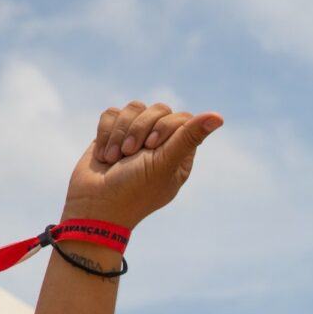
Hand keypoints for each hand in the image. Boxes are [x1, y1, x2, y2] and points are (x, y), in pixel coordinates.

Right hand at [62, 101, 223, 228]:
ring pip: (134, 108)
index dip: (164, 127)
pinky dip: (105, 134)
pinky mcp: (113, 133)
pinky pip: (112, 113)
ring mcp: (136, 136)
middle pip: (158, 109)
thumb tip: (219, 117)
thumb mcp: (164, 164)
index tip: (152, 148)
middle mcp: (161, 143)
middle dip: (139, 130)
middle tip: (130, 155)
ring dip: (120, 134)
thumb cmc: (133, 190)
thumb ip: (189, 138)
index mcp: (180, 153)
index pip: (182, 118)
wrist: (93, 205)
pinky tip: (105, 156)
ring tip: (115, 159)